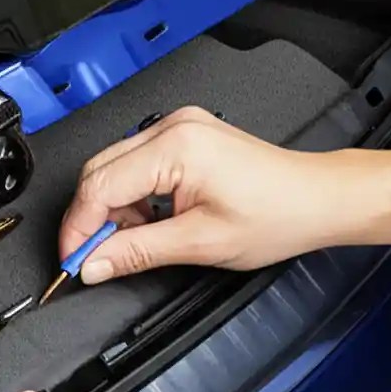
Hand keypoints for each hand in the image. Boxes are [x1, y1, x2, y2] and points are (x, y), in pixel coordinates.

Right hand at [60, 107, 387, 282]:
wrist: (317, 199)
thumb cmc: (277, 214)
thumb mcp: (199, 243)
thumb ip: (137, 252)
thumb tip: (92, 264)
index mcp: (175, 146)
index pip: (99, 187)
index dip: (79, 229)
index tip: (73, 261)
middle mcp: (172, 127)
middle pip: (99, 174)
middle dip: (90, 221)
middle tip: (91, 259)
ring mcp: (177, 128)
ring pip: (113, 170)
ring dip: (111, 212)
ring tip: (130, 244)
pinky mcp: (183, 137)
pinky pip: (135, 166)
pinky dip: (131, 200)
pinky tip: (146, 224)